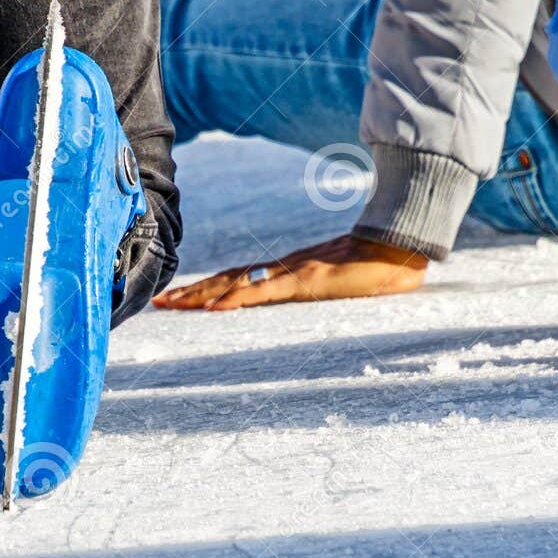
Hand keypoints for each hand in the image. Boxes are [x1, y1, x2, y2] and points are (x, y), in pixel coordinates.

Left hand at [153, 234, 428, 311]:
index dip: (206, 287)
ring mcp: (292, 272)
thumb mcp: (335, 283)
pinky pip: (264, 291)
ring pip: (237, 284)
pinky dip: (236, 299)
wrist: (398, 249)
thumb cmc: (372, 268)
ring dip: (202, 295)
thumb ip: (316, 288)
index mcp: (287, 270)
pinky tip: (214, 307)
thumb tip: (304, 298)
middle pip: (227, 280)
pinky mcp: (305, 280)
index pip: (238, 279)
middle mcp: (282, 268)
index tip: (179, 297)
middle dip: (192, 292)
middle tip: (159, 302)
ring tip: (173, 304)